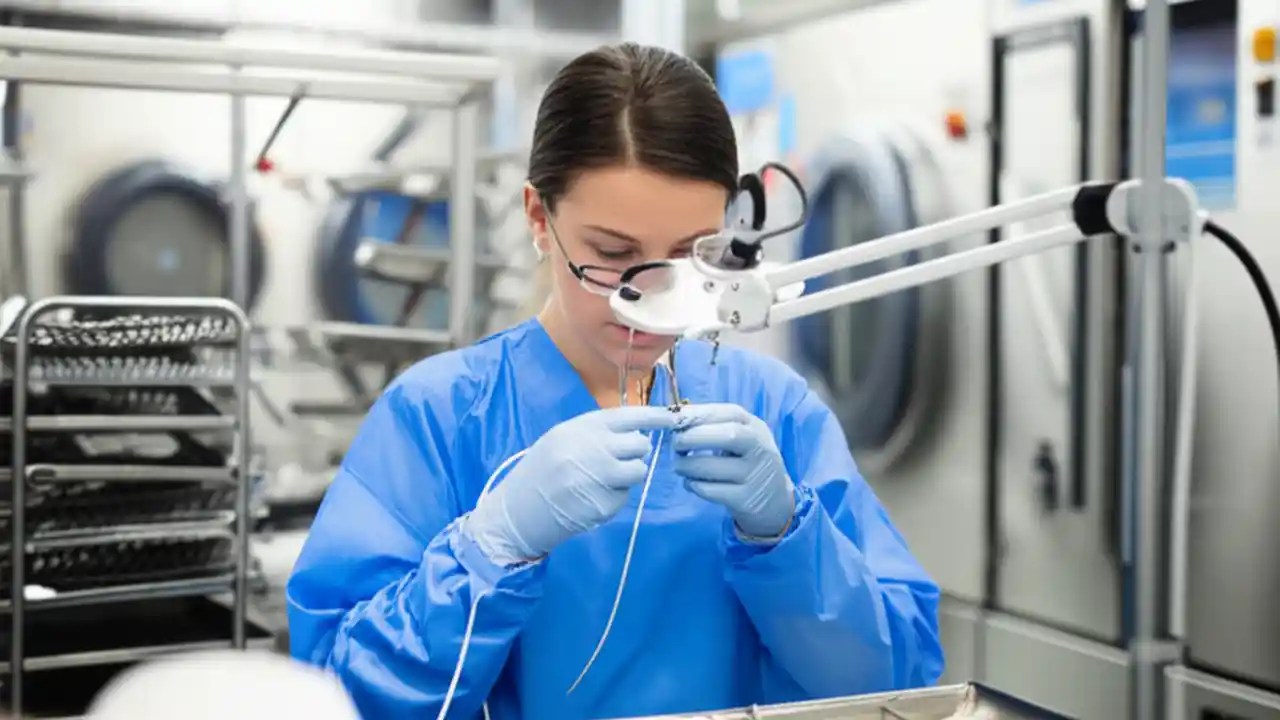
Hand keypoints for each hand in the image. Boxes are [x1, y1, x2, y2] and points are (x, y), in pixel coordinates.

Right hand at [467, 406, 677, 565]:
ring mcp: (597, 478)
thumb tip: (639, 432)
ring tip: (601, 481)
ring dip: (627, 477)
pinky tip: (589, 499)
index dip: (655, 417)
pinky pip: (624, 497)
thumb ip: (598, 432)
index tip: (673, 419)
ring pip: (637, 471)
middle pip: (639, 445)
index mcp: (581, 428)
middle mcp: (590, 449)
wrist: (517, 510)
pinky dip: (613, 499)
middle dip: (634, 453)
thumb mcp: (563, 438)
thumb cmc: (542, 471)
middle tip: (615, 461)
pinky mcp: (601, 505)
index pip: (628, 416)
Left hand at [672, 404, 795, 538]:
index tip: (676, 419)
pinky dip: (694, 485)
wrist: (775, 499)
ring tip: (679, 466)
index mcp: (756, 428)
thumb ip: (714, 426)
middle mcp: (760, 449)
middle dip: (694, 437)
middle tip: (676, 444)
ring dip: (687, 465)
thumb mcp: (742, 438)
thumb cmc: (747, 460)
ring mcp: (754, 475)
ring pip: (714, 467)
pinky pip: (711, 491)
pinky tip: (691, 483)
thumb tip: (676, 418)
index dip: (701, 414)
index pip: (731, 413)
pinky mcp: (745, 500)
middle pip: (729, 436)